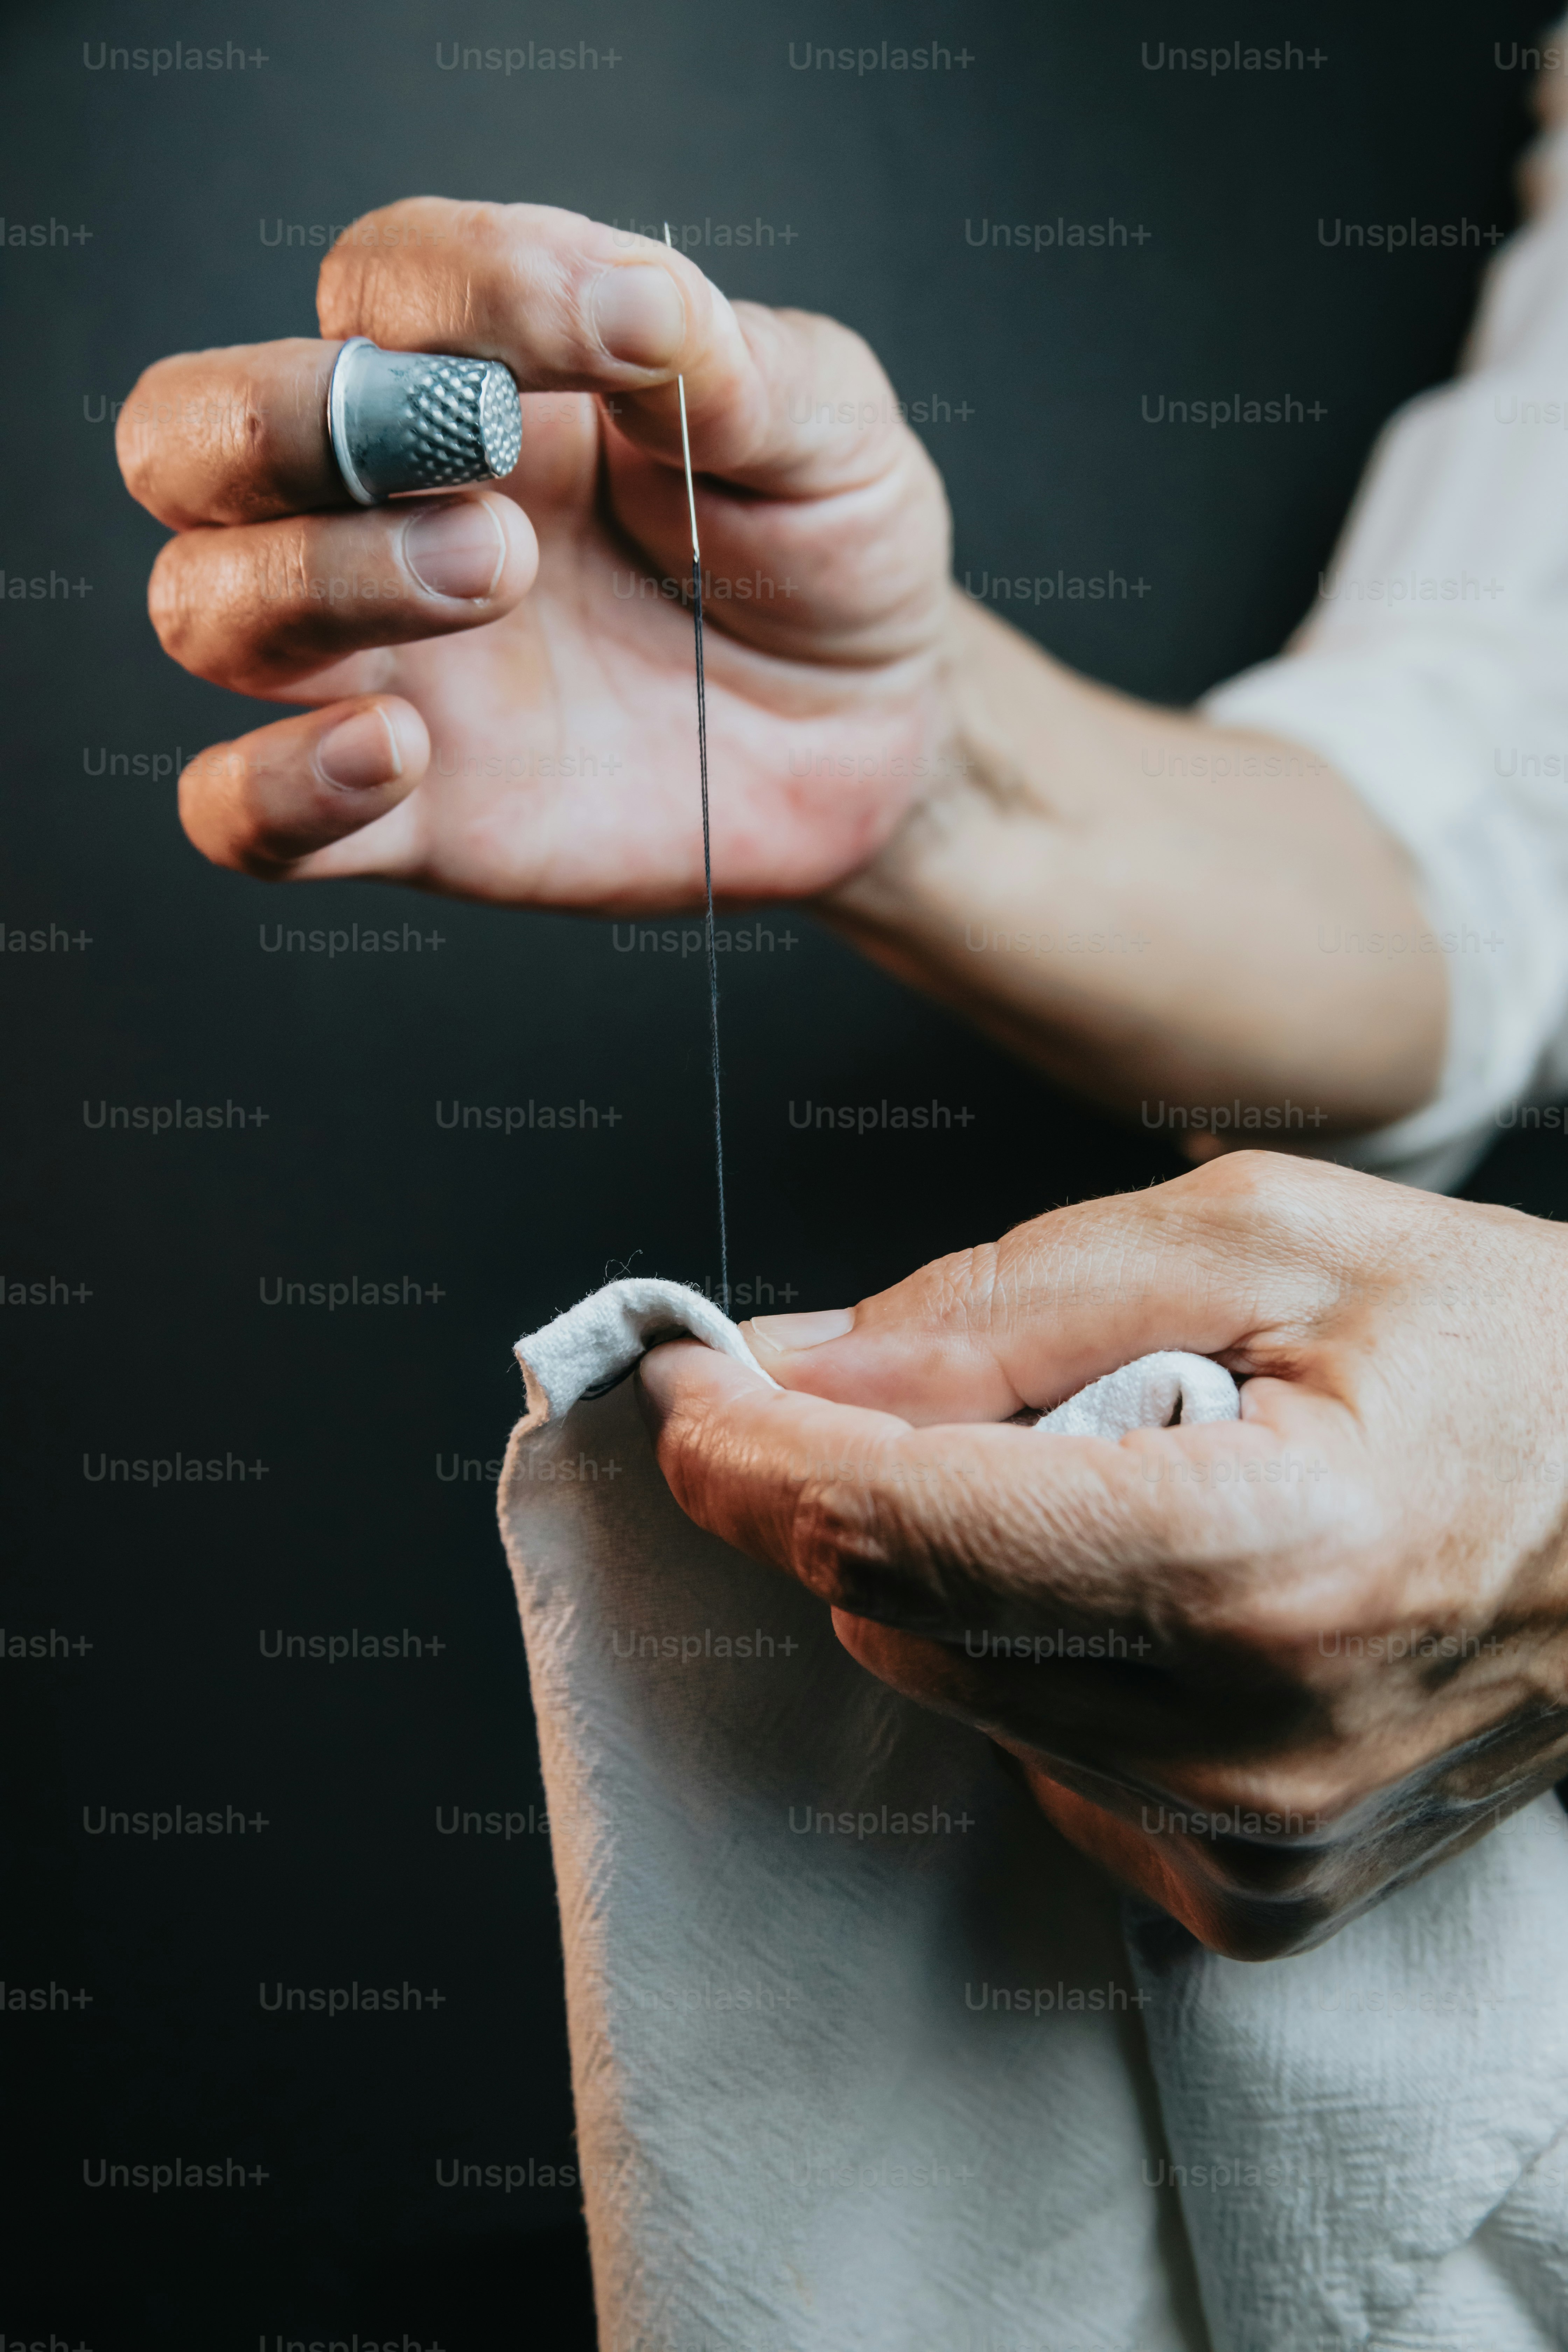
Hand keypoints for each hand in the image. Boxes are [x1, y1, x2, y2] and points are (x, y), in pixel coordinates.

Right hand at [116, 197, 952, 903]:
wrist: (879, 729)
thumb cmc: (828, 551)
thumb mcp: (818, 420)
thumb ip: (718, 351)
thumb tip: (625, 293)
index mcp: (479, 383)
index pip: (374, 285)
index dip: (456, 291)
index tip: (610, 336)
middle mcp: (389, 512)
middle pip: (188, 440)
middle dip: (276, 428)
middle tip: (479, 485)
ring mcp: (384, 668)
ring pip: (202, 611)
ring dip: (313, 585)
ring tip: (491, 584)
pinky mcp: (410, 815)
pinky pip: (242, 816)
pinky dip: (273, 787)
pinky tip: (394, 753)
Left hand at [637, 1153, 1567, 1957]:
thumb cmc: (1503, 1350)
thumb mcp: (1265, 1235)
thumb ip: (1010, 1297)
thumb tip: (804, 1362)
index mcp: (1270, 1559)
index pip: (905, 1532)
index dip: (757, 1454)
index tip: (690, 1388)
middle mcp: (1257, 1742)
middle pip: (906, 1621)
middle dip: (867, 1491)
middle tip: (961, 1388)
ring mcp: (1260, 1844)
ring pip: (959, 1693)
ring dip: (972, 1573)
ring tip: (1135, 1479)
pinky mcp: (1260, 1892)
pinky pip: (1046, 1770)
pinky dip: (1047, 1663)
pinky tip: (1160, 1590)